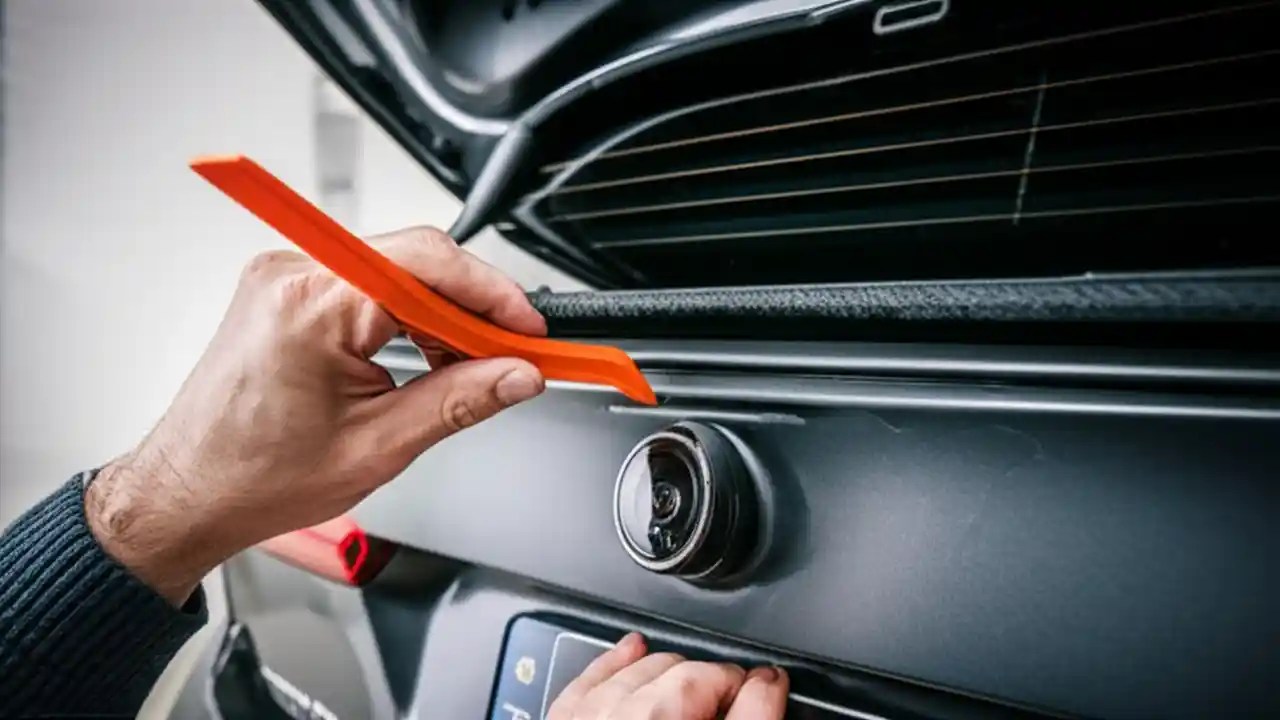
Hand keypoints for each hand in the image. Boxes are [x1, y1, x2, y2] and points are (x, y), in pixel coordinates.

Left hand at [85, 227, 546, 603]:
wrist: (189, 493)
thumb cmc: (254, 476)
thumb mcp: (379, 444)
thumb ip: (460, 401)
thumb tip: (516, 376)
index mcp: (314, 304)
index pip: (430, 266)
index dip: (494, 296)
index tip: (529, 331)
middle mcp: (294, 274)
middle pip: (417, 258)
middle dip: (473, 305)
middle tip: (512, 352)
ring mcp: (287, 278)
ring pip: (395, 269)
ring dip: (441, 312)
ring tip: (469, 365)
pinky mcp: (287, 292)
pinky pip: (366, 282)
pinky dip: (406, 314)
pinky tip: (428, 353)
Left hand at [547, 633, 788, 719]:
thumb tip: (770, 684)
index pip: (714, 681)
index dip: (749, 683)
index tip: (768, 687)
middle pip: (675, 678)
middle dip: (710, 681)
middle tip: (738, 697)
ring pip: (630, 679)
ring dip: (667, 674)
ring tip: (697, 683)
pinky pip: (582, 689)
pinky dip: (609, 668)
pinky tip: (632, 650)